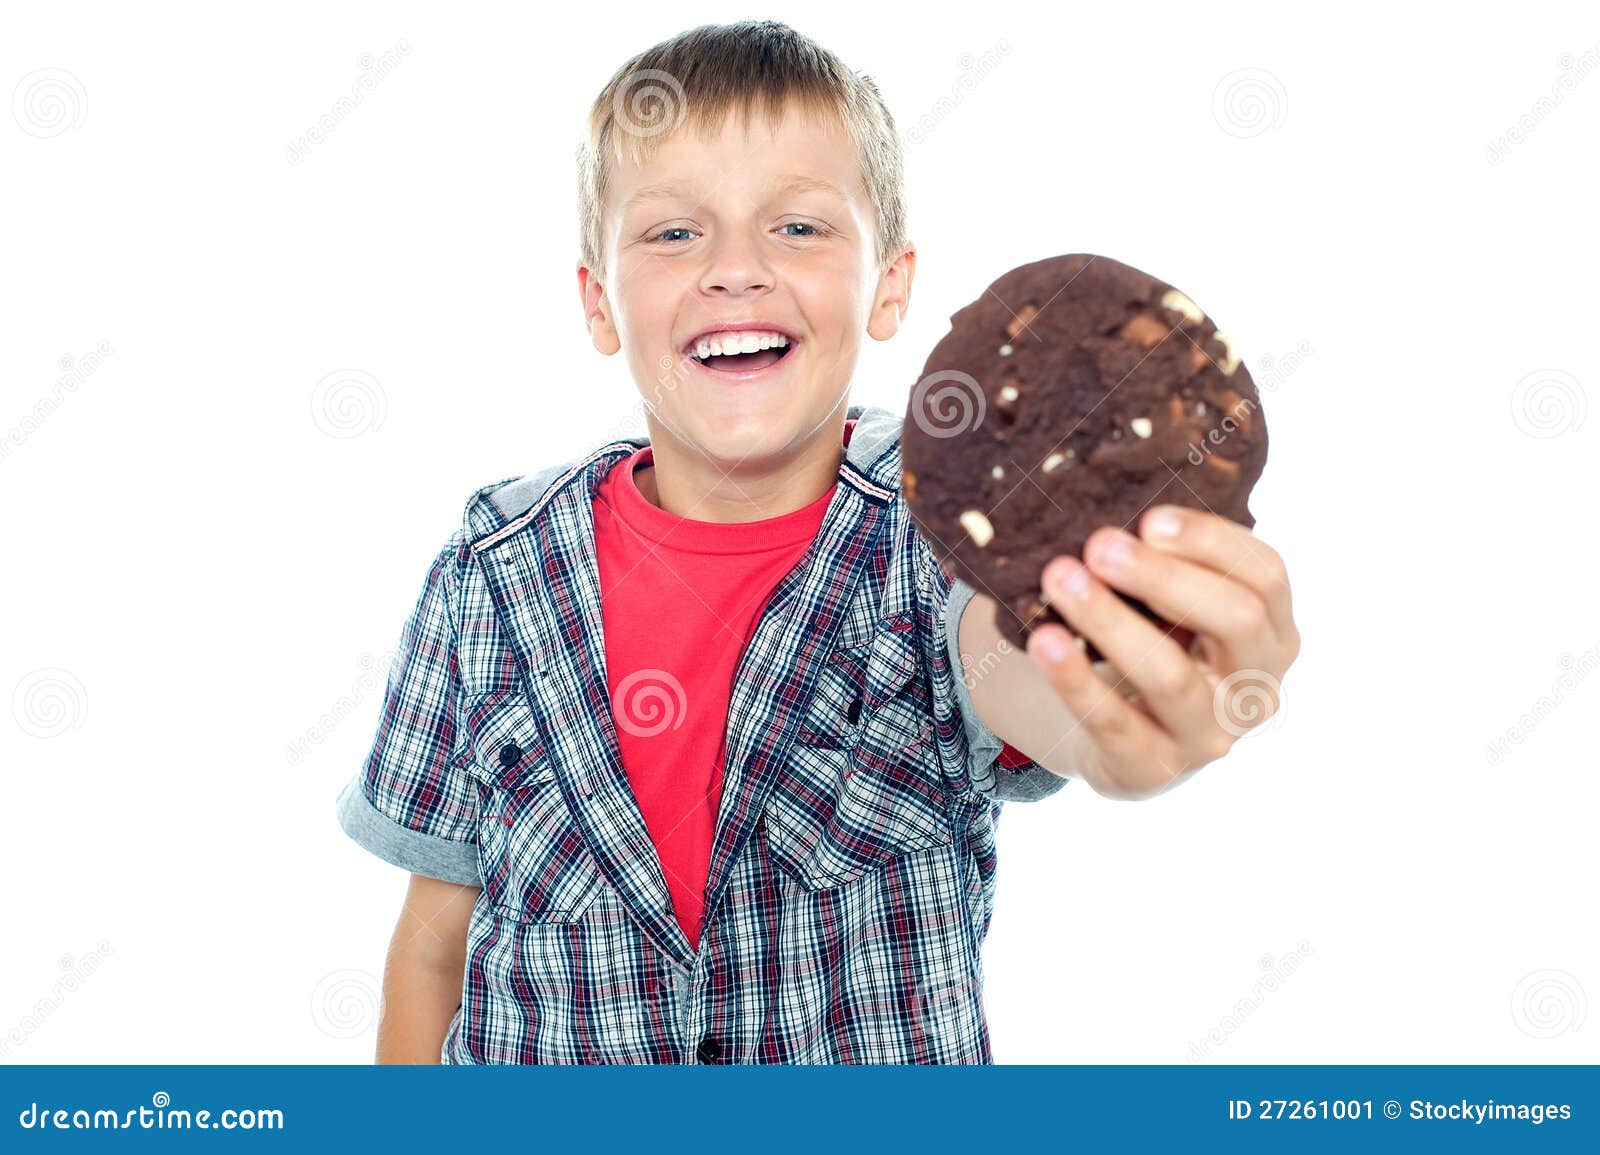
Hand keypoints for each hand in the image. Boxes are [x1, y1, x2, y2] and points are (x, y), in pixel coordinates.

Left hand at [1023, 504, 1298, 797]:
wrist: (1127, 742)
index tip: (1150, 518)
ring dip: (1110, 620)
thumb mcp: (1179, 608)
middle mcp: (1256, 686)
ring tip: (1059, 579)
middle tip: (1098, 544)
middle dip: (1163, 576)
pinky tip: (1043, 641)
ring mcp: (1211, 734)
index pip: (1265, 575)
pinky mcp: (1154, 768)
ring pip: (1169, 674)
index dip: (1212, 542)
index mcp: (1274, 631)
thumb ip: (1169, 563)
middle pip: (1233, 618)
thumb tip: (1109, 500)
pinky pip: (1114, 721)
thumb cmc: (1158, 648)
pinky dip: (1074, 678)